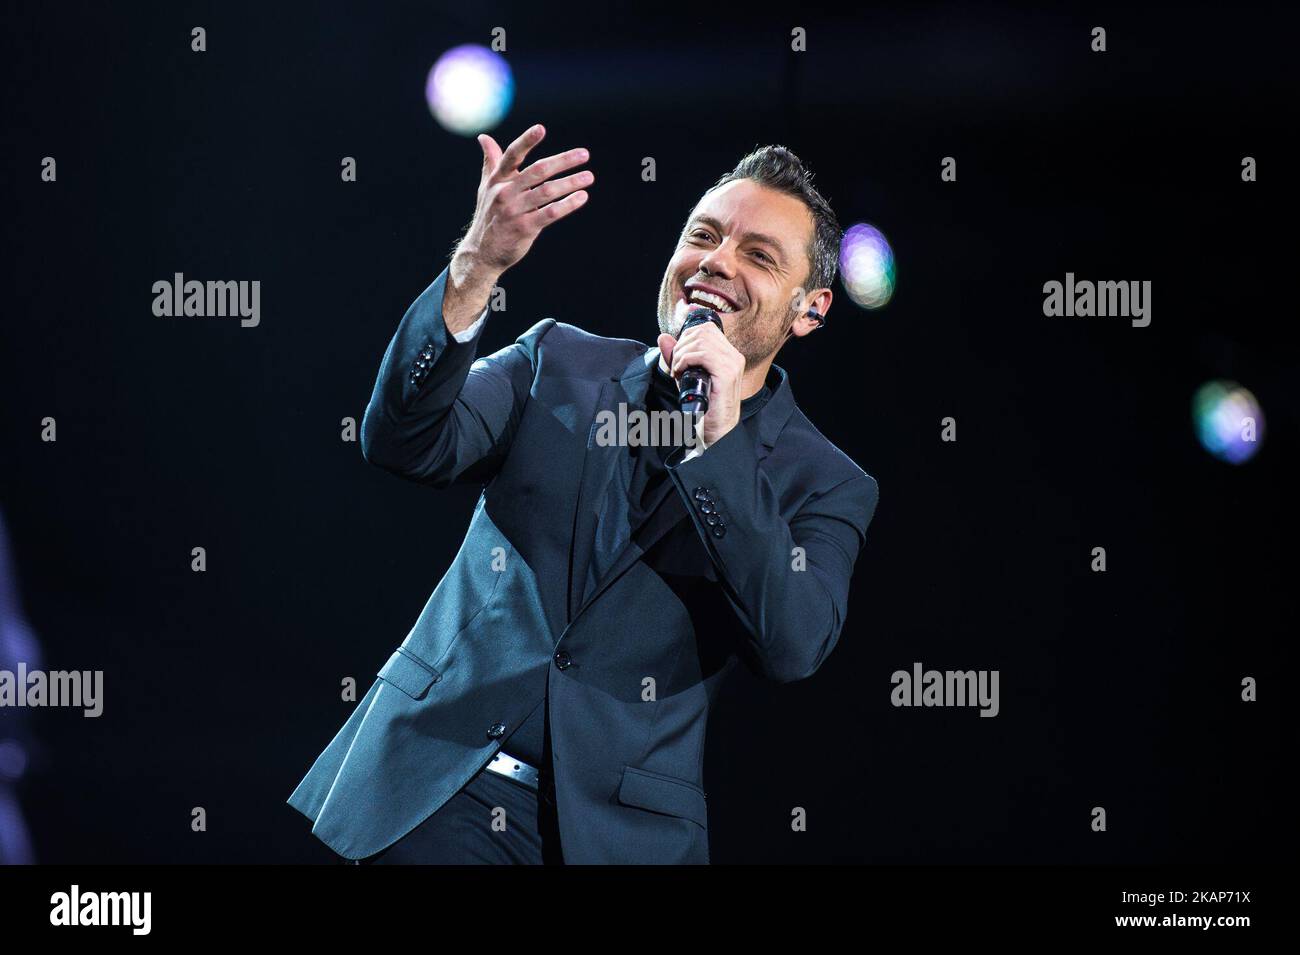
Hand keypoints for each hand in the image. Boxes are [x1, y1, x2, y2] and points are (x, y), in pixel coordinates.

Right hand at [457, 123, 592, 276]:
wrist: (482, 252)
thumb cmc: (489, 215)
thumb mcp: (487, 188)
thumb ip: (491, 162)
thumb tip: (484, 138)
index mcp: (498, 179)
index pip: (512, 155)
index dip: (526, 141)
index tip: (541, 128)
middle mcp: (505, 193)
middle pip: (538, 171)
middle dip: (563, 161)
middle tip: (585, 154)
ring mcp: (515, 211)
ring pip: (548, 191)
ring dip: (571, 182)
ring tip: (589, 176)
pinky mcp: (525, 228)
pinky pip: (551, 213)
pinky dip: (568, 204)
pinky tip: (582, 197)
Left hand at [657, 323, 744, 449]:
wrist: (717, 430)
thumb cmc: (704, 406)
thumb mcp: (686, 376)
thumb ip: (676, 355)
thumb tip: (663, 337)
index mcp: (729, 354)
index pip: (707, 328)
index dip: (686, 336)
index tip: (678, 355)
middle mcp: (734, 356)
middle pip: (702, 331)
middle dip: (682, 345)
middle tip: (676, 364)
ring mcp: (732, 364)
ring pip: (701, 340)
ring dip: (682, 354)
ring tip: (677, 370)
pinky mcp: (727, 374)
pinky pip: (703, 354)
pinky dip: (686, 360)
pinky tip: (680, 372)